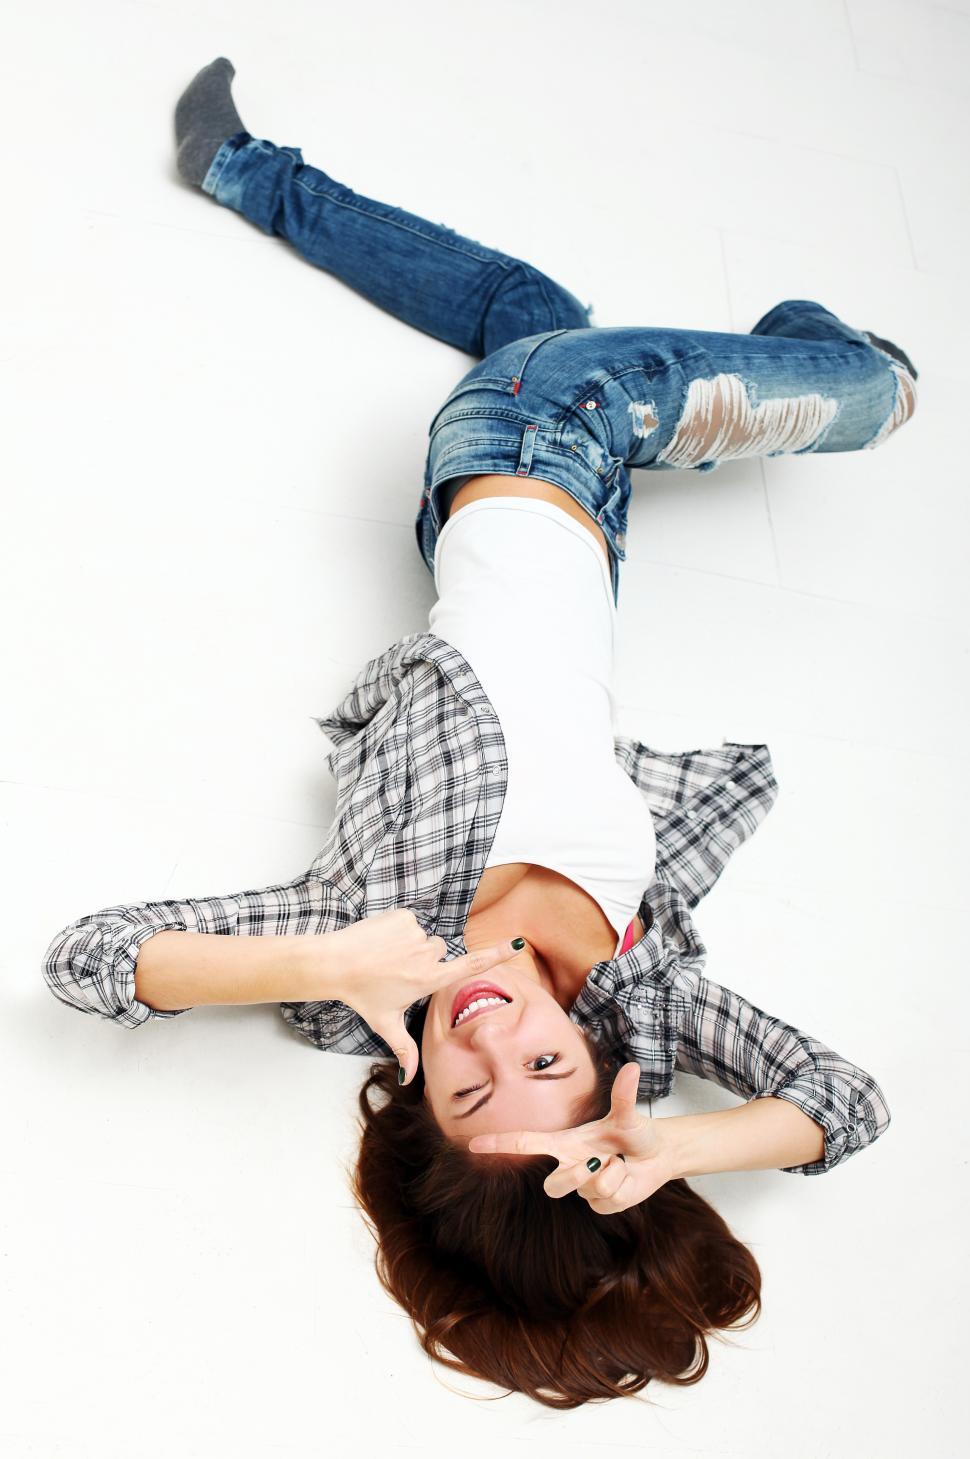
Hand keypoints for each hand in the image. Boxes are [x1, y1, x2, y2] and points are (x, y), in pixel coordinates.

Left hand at [315, 908, 521, 1085]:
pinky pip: (409, 922)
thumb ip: (405, 1051)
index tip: (517, 943)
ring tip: (385, 957)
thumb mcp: (386, 1024)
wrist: (334, 963)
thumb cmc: (362, 994)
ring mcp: (414, 932)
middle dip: (426, 958)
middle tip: (399, 970)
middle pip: (440, 951)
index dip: (496, 954)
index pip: (470, 966)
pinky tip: (381, 942)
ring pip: (423, 937)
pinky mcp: (402, 916)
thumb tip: (411, 1080)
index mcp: (428, 979)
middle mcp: (425, 954)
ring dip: (410, 944)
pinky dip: (398, 929)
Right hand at [466, 1062, 675, 1213]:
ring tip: (622, 1161)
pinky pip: (606, 1201)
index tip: (473, 1144)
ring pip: (586, 1190)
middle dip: (575, 1177)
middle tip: (605, 1159)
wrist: (657, 1154)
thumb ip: (624, 1095)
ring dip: (611, 1174)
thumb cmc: (634, 1132)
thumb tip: (632, 1067)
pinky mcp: (601, 1203)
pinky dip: (623, 1187)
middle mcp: (571, 1165)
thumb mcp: (628, 1115)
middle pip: (553, 1185)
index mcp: (566, 1143)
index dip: (499, 1144)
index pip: (526, 1143)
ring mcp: (585, 1187)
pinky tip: (627, 1177)